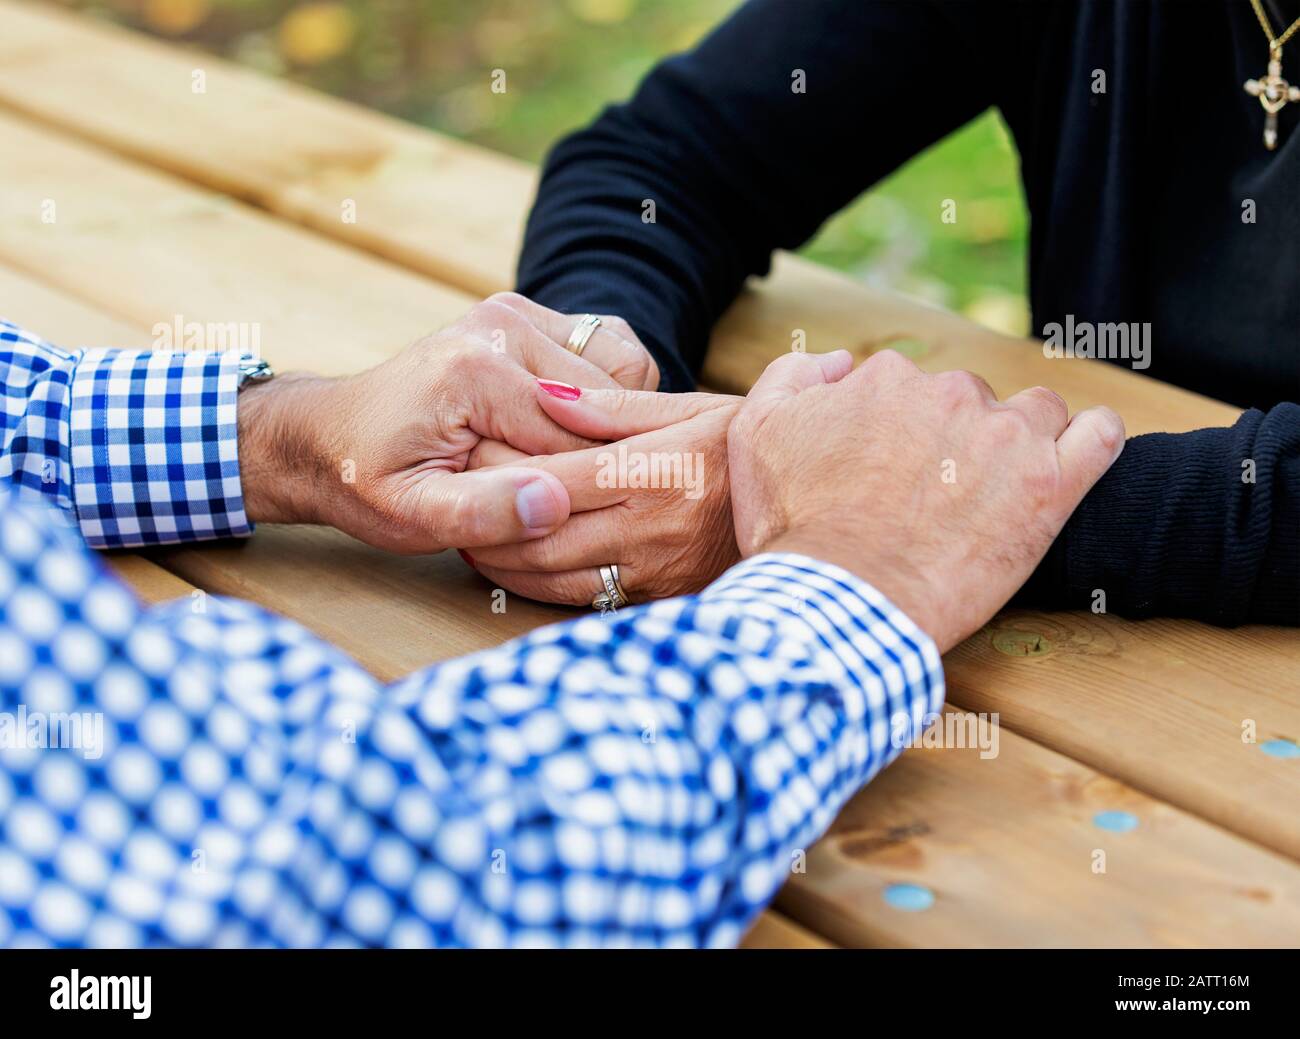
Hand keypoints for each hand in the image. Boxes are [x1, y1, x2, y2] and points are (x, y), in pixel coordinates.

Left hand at [236, 294, 649, 552]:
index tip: (581, 513)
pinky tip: (571, 436)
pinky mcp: (530, 318)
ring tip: (569, 464)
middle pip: (614, 398)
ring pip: (626, 372)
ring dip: (615, 422)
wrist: (327, 435)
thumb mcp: (410, 516)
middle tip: (566, 492)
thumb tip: (553, 505)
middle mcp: (504, 326)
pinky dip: (608, 398)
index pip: (583, 434)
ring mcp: (520, 314)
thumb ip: (481, 513)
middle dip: (605, 452)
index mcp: (476, 370)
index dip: (592, 484)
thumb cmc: (367, 479)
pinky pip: (611, 356)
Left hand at [462, 381, 740, 603]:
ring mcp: (657, 567)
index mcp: (656, 470)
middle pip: (543, 531)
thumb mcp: (689, 409)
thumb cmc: (742, 445)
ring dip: (501, 561)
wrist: (815, 507)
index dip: (501, 473)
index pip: (555, 476)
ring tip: (465, 539)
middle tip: (445, 507)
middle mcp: (654, 525)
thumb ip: (615, 408)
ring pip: (553, 574)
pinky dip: (534, 586)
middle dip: (487, 523)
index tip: (460, 461)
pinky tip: (508, 567)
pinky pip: (582, 598)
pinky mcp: (660, 595)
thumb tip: (551, 396)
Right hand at [729, 350, 1125, 651]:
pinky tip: (1073, 464)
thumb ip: (791, 378)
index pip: (907, 388)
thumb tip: (841, 362)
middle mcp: (949, 393)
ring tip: (1001, 492)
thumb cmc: (793, 530)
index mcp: (886, 380)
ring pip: (1035, 413)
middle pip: (968, 402)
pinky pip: (1098, 437)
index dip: (898, 432)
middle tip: (935, 500)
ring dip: (1023, 441)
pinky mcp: (1052, 485)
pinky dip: (1092, 444)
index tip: (889, 475)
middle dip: (957, 440)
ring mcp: (1007, 436)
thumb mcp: (754, 436)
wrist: (840, 601)